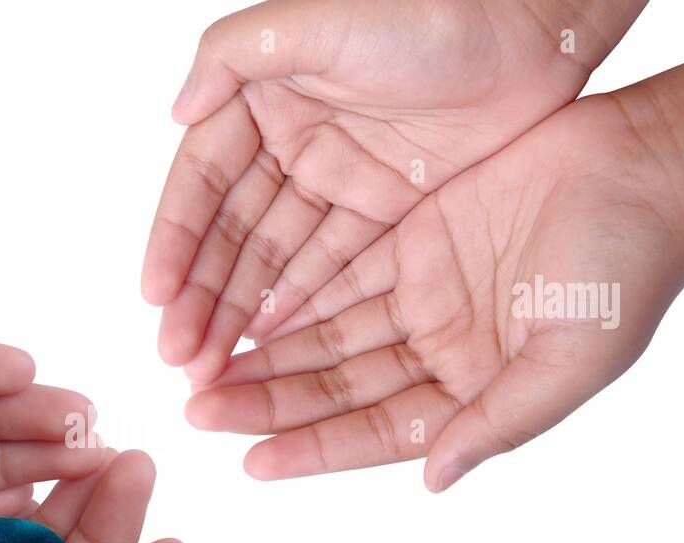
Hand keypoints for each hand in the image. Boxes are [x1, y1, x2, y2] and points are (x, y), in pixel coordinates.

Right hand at [142, 0, 646, 382]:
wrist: (529, 22)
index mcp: (265, 99)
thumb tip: (175, 111)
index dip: (176, 240)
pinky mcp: (387, 206)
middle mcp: (293, 143)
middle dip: (204, 296)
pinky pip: (335, 265)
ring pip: (280, 260)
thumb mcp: (317, 21)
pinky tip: (270, 343)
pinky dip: (301, 304)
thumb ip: (235, 56)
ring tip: (213, 365)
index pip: (204, 183)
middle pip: (235, 235)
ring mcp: (341, 178)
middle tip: (179, 354)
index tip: (155, 296)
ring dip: (243, 312)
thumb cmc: (427, 7)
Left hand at [184, 90, 683, 487]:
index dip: (314, 448)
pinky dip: (294, 293)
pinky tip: (245, 311)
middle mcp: (439, 350)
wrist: (646, 166)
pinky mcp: (413, 240)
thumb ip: (497, 422)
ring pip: (328, 333)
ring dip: (269, 352)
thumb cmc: (626, 269)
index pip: (376, 432)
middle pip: (336, 385)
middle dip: (269, 399)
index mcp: (474, 391)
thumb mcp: (568, 363)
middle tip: (200, 408)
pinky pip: (339, 273)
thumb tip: (435, 478)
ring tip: (203, 366)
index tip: (253, 461)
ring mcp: (423, 295)